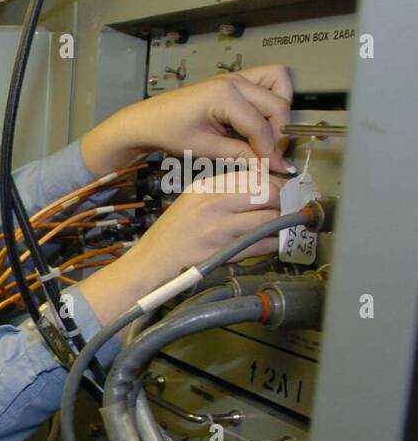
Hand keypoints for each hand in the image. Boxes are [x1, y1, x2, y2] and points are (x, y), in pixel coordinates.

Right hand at [79, 169, 284, 326]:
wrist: (150, 263)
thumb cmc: (172, 235)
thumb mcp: (192, 203)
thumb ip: (224, 194)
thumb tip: (264, 191)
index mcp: (206, 187)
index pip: (253, 177)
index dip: (276, 184)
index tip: (285, 191)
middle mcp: (212, 203)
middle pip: (266, 194)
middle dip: (284, 202)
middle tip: (290, 209)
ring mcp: (217, 228)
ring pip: (267, 219)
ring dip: (281, 224)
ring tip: (283, 227)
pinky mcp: (222, 251)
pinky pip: (260, 245)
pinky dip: (272, 244)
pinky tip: (273, 244)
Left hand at [82, 64, 294, 175]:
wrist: (148, 120)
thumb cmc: (170, 133)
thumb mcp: (206, 148)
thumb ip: (241, 154)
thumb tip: (273, 167)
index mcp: (224, 95)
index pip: (260, 126)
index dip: (271, 151)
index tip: (279, 170)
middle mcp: (234, 80)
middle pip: (277, 104)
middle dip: (279, 132)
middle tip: (271, 155)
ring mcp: (236, 76)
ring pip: (280, 82)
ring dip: (281, 108)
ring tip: (269, 134)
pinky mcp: (236, 79)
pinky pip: (269, 78)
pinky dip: (274, 95)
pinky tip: (263, 118)